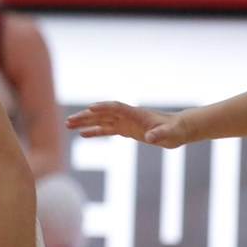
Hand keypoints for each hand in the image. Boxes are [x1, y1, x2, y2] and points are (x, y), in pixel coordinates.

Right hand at [66, 101, 192, 147]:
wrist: (178, 130)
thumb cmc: (174, 130)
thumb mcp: (169, 134)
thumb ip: (159, 135)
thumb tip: (151, 138)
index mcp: (135, 113)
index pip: (116, 107)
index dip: (103, 107)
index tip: (90, 109)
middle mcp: (127, 116)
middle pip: (102, 113)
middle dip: (85, 116)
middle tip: (69, 121)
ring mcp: (125, 122)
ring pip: (100, 120)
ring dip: (85, 122)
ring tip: (68, 125)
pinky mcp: (125, 130)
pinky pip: (106, 129)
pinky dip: (94, 131)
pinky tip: (82, 135)